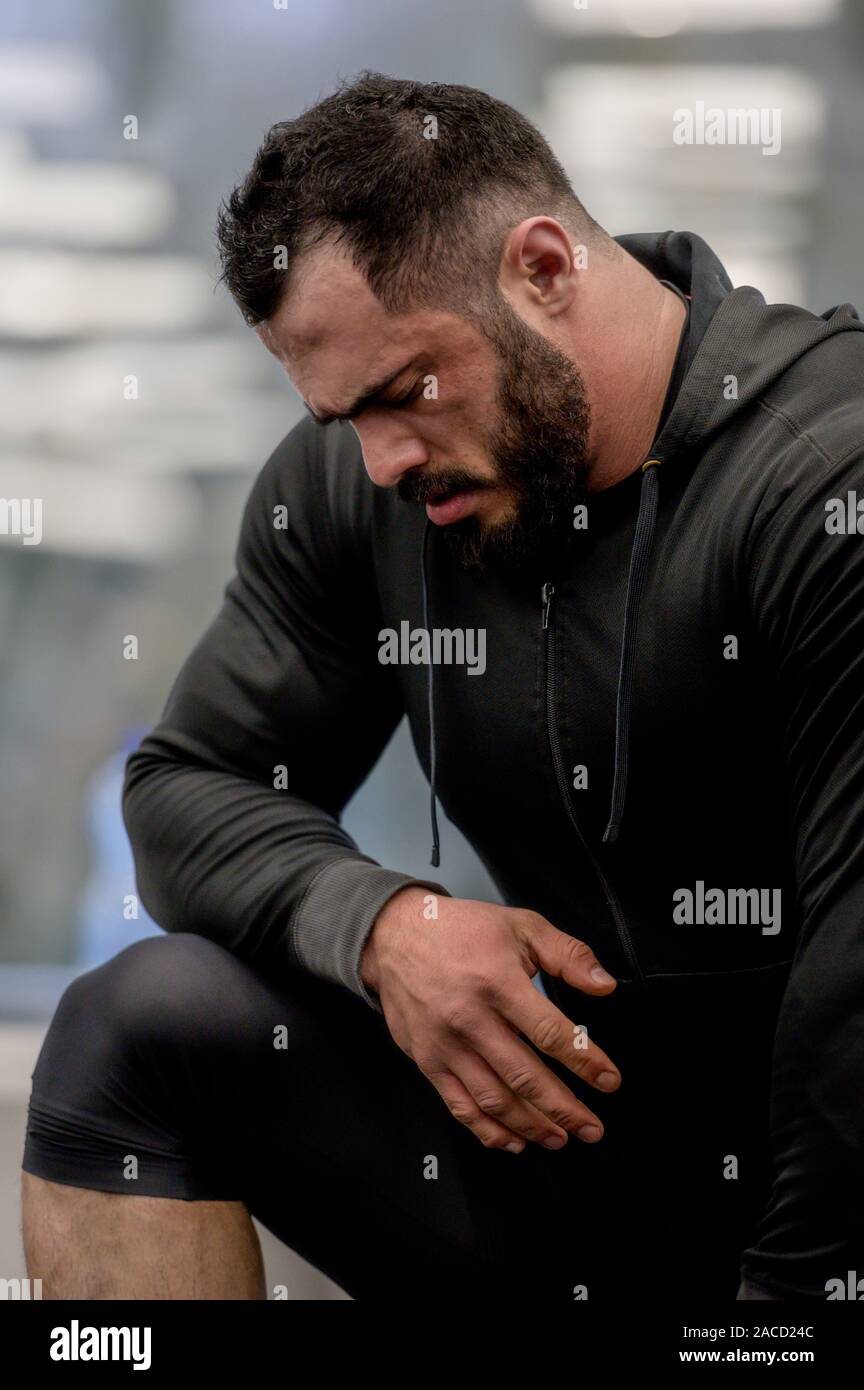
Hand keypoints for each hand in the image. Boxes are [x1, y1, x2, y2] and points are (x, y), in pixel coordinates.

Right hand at [360, 887, 620, 1152]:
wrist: (394, 937)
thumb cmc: (460, 931)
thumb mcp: (520, 925)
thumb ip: (567, 953)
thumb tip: (604, 984)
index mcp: (497, 982)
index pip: (550, 1033)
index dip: (584, 1061)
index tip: (609, 1080)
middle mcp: (470, 1018)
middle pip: (524, 1077)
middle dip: (564, 1109)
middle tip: (592, 1128)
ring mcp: (446, 1044)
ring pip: (493, 1099)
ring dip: (531, 1126)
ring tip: (559, 1138)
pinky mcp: (428, 1061)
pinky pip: (459, 1106)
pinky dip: (488, 1131)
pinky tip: (513, 1140)